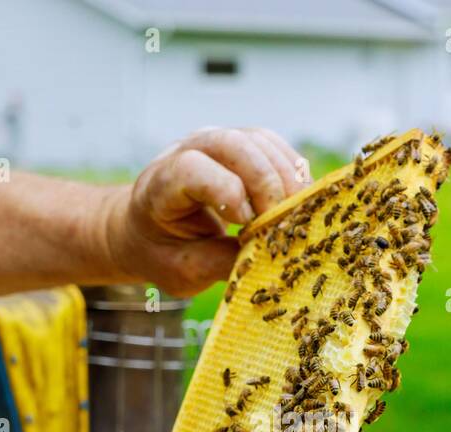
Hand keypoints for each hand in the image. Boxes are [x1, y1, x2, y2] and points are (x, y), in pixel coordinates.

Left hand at [103, 128, 310, 296]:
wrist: (153, 229)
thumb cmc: (166, 252)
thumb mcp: (185, 270)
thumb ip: (222, 263)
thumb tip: (269, 258)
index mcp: (161, 185)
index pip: (192, 169)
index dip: (226, 191)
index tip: (246, 225)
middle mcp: (188, 151)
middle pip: (233, 144)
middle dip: (266, 182)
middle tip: (282, 221)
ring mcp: (216, 142)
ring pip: (260, 141)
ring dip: (286, 177)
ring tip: (296, 215)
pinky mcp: (241, 145)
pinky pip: (274, 146)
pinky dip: (293, 172)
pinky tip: (297, 202)